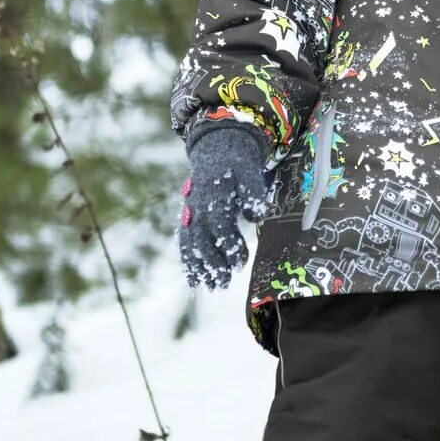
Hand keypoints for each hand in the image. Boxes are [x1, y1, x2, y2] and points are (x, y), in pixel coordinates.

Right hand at [178, 125, 271, 288]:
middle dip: (213, 265)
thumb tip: (255, 216)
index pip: (220, 228)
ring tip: (210, 287)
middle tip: (224, 284)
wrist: (218, 153)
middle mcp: (198, 209)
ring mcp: (190, 214)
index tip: (240, 263)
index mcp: (213, 198)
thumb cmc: (238, 167)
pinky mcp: (188, 219)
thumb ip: (252, 195)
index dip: (230, 247)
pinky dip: (187, 262)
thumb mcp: (250, 175)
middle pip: (202, 242)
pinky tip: (194, 279)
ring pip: (190, 245)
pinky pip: (184, 243)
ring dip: (199, 268)